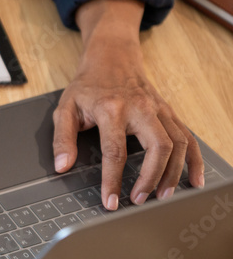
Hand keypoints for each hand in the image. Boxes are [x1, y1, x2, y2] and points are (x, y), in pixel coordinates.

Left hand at [51, 0, 204, 210]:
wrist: (111, 58)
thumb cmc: (88, 85)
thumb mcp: (65, 108)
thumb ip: (62, 138)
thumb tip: (62, 166)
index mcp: (111, 109)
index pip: (114, 151)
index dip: (113, 179)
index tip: (111, 200)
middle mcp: (140, 108)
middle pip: (157, 147)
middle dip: (151, 177)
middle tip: (139, 199)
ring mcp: (159, 110)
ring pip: (177, 143)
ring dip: (173, 173)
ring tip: (161, 195)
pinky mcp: (170, 112)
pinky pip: (188, 137)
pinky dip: (195, 160)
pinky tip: (193, 179)